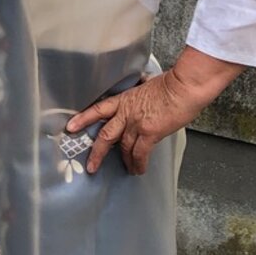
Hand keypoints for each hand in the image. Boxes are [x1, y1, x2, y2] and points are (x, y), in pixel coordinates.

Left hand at [71, 47, 242, 174]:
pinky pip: (140, 153)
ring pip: (123, 148)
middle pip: (105, 135)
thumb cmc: (172, 84)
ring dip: (125, 161)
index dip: (83, 118)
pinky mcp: (149, 133)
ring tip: (127, 170)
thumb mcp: (147, 85)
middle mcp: (126, 112)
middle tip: (91, 166)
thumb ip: (140, 92)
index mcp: (124, 100)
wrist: (184, 87)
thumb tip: (142, 87)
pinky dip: (139, 164)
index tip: (71, 127)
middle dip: (97, 152)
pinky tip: (139, 170)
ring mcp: (136, 123)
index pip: (98, 109)